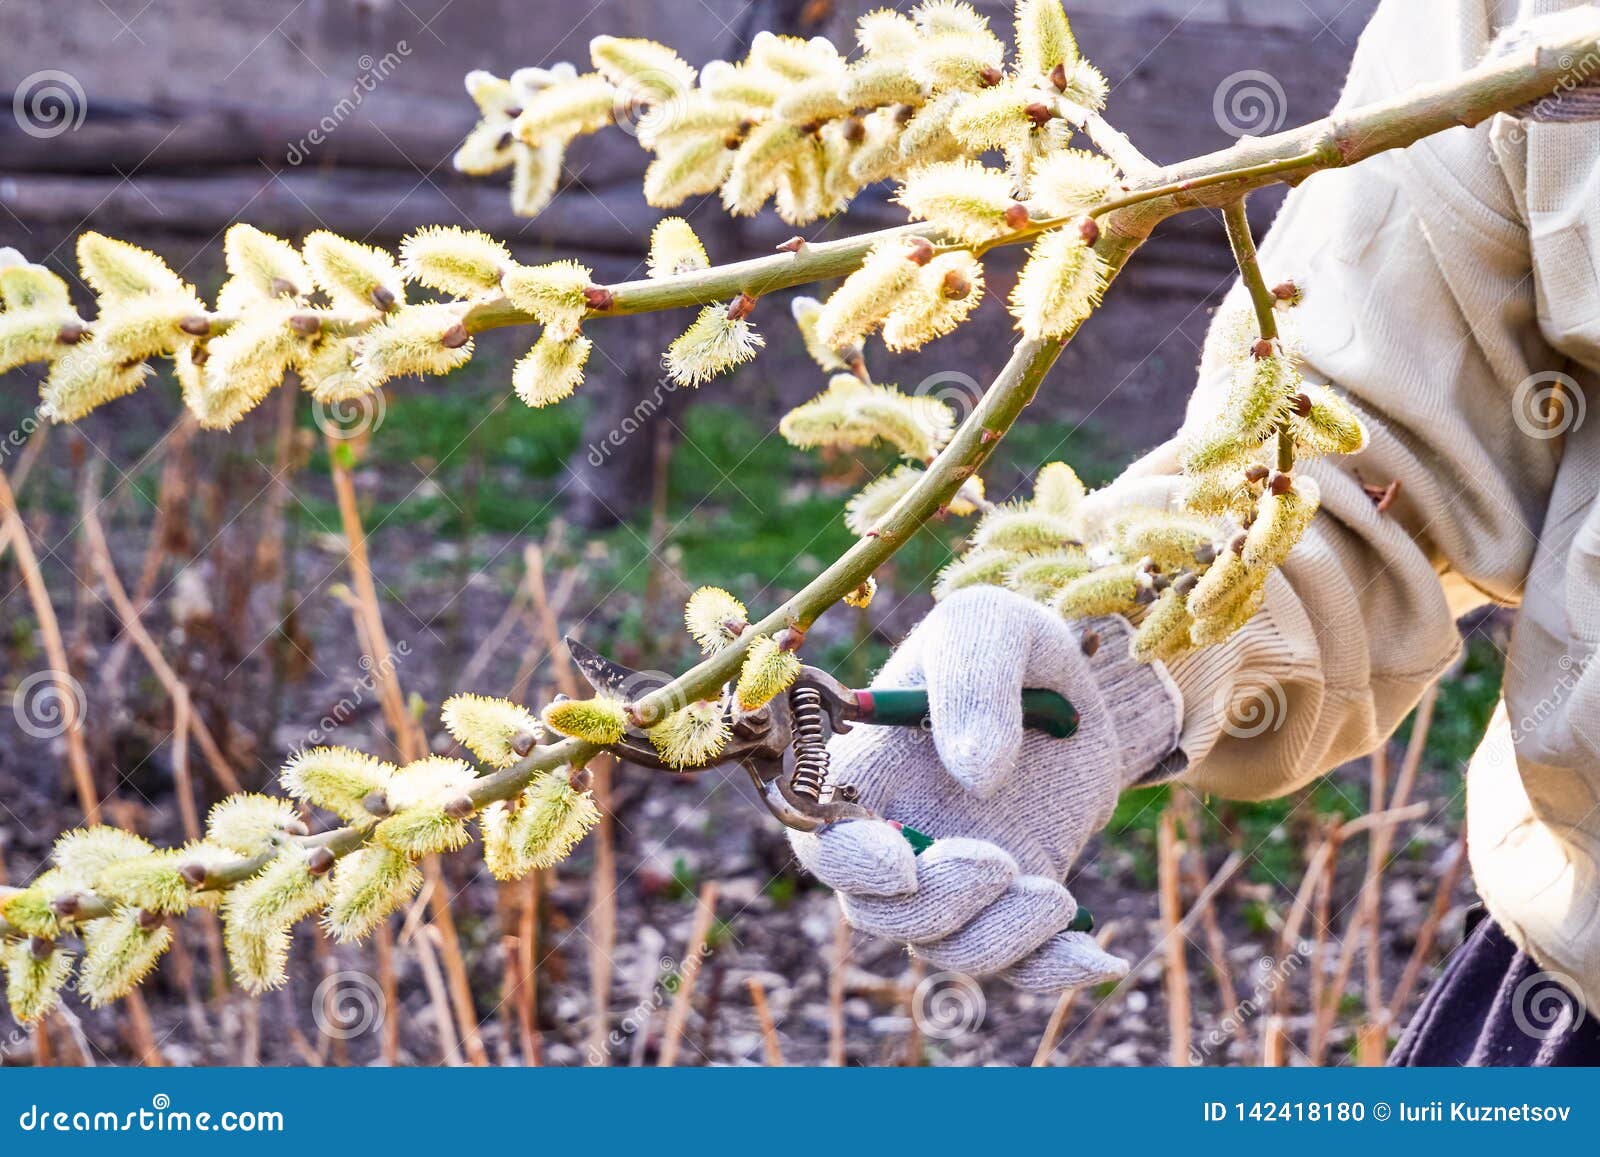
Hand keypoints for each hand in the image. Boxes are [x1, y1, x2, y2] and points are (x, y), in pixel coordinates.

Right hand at [789, 586, 1182, 990]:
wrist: (1073, 679)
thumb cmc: (1004, 642)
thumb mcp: (990, 630)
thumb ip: (975, 686)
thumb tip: (979, 774)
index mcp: (859, 775)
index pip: (824, 841)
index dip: (851, 865)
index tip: (902, 864)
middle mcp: (892, 840)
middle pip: (884, 914)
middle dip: (938, 906)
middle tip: (1001, 864)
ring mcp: (951, 879)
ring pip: (950, 949)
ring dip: (999, 941)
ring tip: (1055, 898)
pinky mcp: (1012, 902)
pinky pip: (1021, 962)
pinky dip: (1055, 970)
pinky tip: (1100, 960)